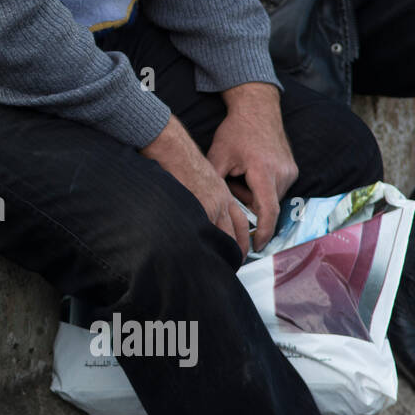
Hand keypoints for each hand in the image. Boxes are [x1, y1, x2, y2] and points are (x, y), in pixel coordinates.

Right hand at [141, 115, 250, 257]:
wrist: (174, 148)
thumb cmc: (182, 160)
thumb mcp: (202, 178)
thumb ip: (206, 195)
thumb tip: (201, 211)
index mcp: (223, 194)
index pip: (239, 221)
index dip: (241, 238)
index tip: (240, 251)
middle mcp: (220, 201)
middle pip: (235, 232)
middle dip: (235, 251)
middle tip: (234, 265)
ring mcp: (209, 205)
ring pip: (222, 235)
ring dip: (223, 251)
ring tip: (220, 266)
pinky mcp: (198, 207)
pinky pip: (206, 231)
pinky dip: (206, 245)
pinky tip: (202, 256)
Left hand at [208, 83, 297, 250]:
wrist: (257, 109)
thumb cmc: (235, 132)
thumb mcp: (218, 157)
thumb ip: (215, 184)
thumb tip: (206, 208)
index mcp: (264, 171)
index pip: (267, 211)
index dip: (263, 233)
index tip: (257, 247)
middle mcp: (283, 173)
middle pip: (265, 205)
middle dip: (248, 203)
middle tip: (233, 182)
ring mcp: (290, 171)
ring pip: (271, 198)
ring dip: (255, 194)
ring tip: (242, 172)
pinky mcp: (293, 169)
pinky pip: (276, 189)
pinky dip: (262, 187)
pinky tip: (251, 169)